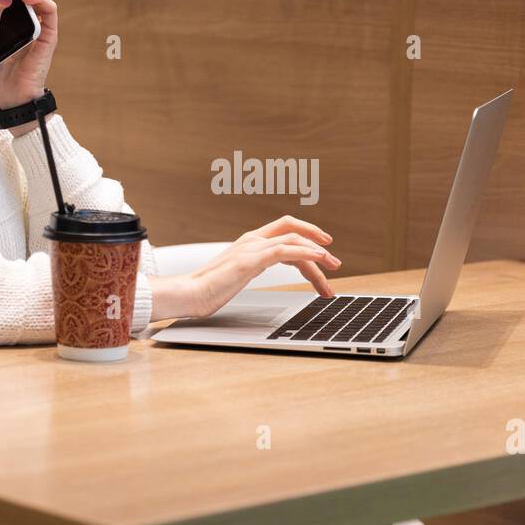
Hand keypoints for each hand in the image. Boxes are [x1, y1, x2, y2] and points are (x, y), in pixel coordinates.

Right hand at [171, 215, 341, 319]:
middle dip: (318, 244)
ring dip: (318, 254)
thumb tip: (256, 275)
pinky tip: (318, 260)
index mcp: (249, 242)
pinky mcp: (251, 260)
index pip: (285, 231)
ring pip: (295, 241)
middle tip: (335, 263)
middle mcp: (252, 240)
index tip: (324, 251)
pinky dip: (306, 253)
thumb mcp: (235, 275)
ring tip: (332, 269)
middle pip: (294, 231)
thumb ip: (249, 269)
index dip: (308, 236)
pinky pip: (286, 251)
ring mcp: (252, 248)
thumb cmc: (208, 289)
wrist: (189, 294)